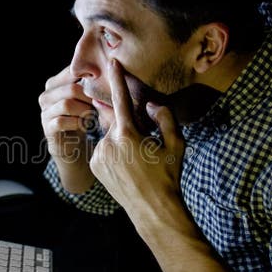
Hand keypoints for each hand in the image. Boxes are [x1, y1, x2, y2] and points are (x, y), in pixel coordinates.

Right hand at [39, 66, 96, 192]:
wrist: (73, 145)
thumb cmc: (83, 117)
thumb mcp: (85, 98)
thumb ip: (89, 83)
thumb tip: (110, 66)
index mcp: (54, 84)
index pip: (70, 72)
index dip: (87, 75)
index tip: (102, 79)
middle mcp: (46, 96)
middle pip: (70, 89)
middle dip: (88, 98)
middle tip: (98, 105)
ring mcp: (45, 112)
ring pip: (66, 104)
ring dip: (84, 111)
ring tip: (93, 116)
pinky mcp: (48, 128)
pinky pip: (62, 121)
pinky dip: (77, 123)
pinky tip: (85, 125)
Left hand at [89, 59, 184, 210]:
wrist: (152, 209)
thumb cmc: (167, 176)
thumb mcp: (176, 144)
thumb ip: (166, 118)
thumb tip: (152, 105)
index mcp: (127, 134)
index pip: (121, 99)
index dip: (117, 79)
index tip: (112, 62)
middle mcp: (108, 142)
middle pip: (117, 120)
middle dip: (130, 125)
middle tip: (145, 145)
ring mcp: (98, 154)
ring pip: (110, 135)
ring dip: (122, 139)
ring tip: (137, 161)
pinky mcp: (94, 165)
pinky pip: (104, 149)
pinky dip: (114, 151)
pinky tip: (127, 166)